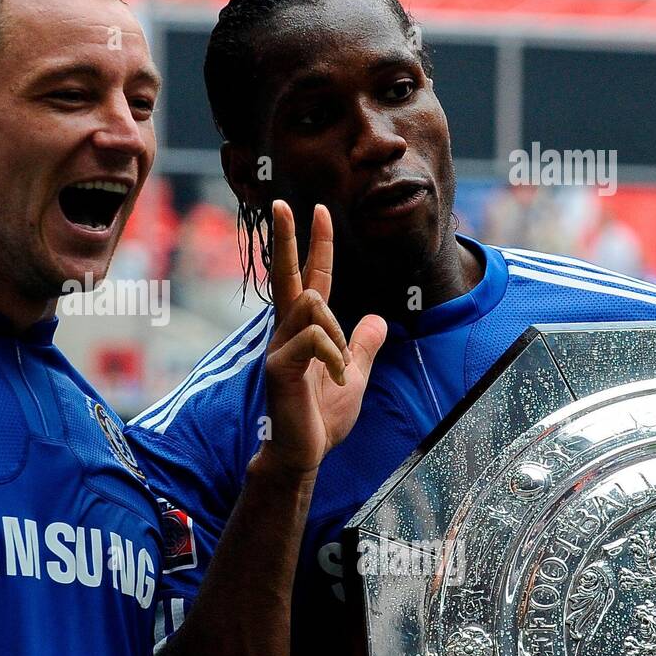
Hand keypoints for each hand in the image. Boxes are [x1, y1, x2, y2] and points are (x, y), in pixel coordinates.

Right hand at [257, 200, 386, 479]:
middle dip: (287, 238)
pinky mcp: (278, 366)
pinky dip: (335, 358)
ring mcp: (278, 347)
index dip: (317, 244)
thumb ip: (363, 346)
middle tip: (280, 202)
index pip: (312, 277)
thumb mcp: (355, 374)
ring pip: (313, 305)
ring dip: (337, 334)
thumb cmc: (322, 418)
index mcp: (304, 330)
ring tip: (340, 370)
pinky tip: (337, 381)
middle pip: (287, 275)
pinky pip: (314, 339)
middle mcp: (285, 332)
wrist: (303, 453)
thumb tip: (376, 320)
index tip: (319, 210)